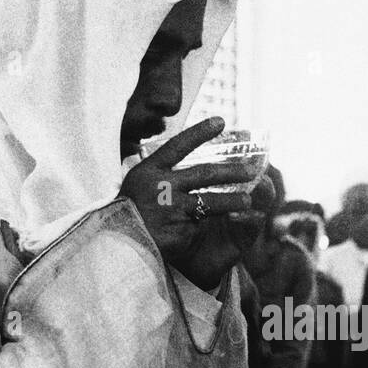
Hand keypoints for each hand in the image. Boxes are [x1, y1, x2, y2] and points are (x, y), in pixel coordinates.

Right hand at [119, 117, 263, 282]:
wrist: (116, 246)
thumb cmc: (130, 212)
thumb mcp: (138, 184)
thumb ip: (160, 171)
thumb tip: (187, 154)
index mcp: (150, 170)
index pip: (178, 146)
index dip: (199, 132)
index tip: (221, 121)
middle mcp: (160, 186)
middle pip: (203, 173)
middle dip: (231, 171)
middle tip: (251, 170)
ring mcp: (169, 208)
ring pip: (209, 201)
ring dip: (232, 200)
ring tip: (248, 201)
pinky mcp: (177, 230)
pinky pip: (198, 226)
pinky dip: (203, 227)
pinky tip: (208, 233)